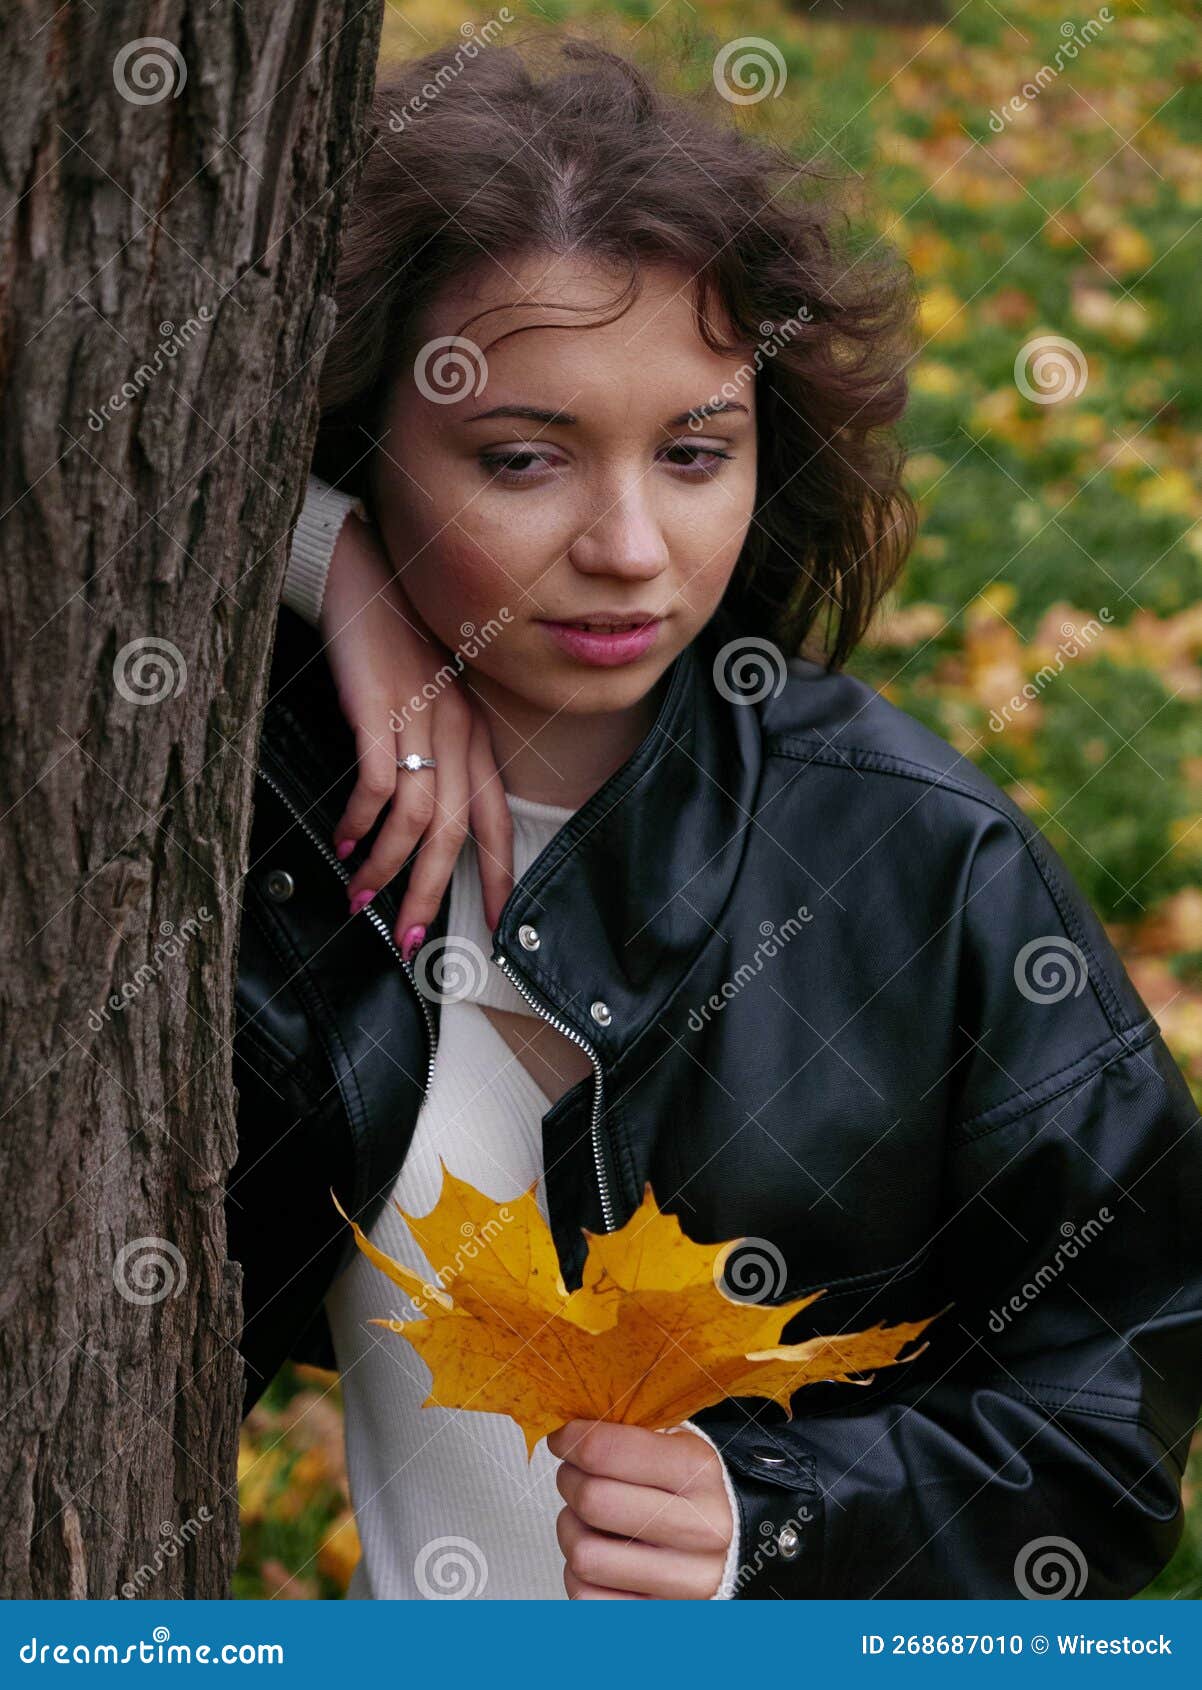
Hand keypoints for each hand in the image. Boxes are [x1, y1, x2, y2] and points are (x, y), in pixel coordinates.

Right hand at [318, 509, 513, 946]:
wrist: (365, 569)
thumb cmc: (394, 634)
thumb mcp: (431, 693)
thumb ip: (436, 747)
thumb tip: (417, 816)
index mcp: (475, 731)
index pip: (496, 818)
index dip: (497, 874)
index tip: (495, 922)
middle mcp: (457, 729)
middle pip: (455, 833)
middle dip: (433, 894)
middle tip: (411, 938)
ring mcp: (420, 719)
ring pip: (416, 819)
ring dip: (386, 868)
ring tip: (362, 898)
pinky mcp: (379, 707)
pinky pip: (378, 784)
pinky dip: (361, 822)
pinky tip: (343, 839)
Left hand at [546, 1419, 733, 1599]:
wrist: (738, 1544)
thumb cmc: (694, 1492)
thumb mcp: (677, 1447)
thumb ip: (627, 1437)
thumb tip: (566, 1436)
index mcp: (698, 1473)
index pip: (606, 1451)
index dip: (572, 1440)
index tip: (563, 1439)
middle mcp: (699, 1529)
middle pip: (592, 1501)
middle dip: (570, 1483)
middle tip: (574, 1477)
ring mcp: (684, 1581)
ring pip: (585, 1556)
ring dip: (572, 1532)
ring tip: (587, 1521)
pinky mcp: (663, 1617)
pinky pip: (587, 1599)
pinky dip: (580, 1578)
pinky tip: (600, 1557)